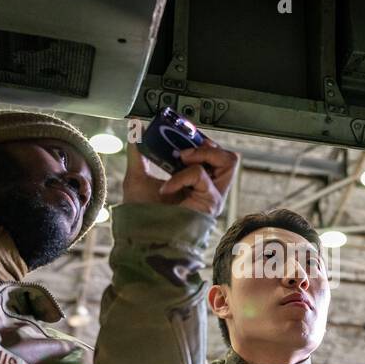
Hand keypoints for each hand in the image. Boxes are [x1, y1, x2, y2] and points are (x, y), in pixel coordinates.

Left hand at [121, 139, 238, 216]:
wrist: (141, 234)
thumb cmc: (142, 214)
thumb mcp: (137, 175)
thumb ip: (138, 152)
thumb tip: (135, 128)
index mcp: (195, 181)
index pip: (212, 154)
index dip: (202, 140)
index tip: (182, 131)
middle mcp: (208, 188)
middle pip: (229, 156)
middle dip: (207, 145)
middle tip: (184, 149)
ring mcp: (212, 196)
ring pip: (229, 161)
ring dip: (204, 154)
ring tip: (181, 159)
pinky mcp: (211, 202)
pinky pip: (201, 175)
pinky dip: (181, 176)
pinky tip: (167, 188)